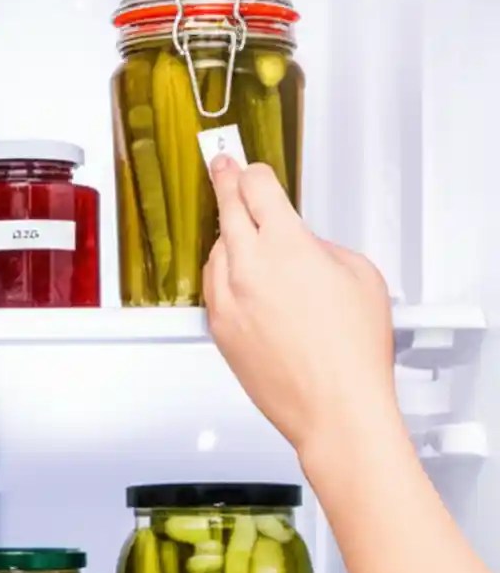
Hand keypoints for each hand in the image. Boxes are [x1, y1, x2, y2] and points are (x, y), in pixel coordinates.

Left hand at [203, 157, 398, 454]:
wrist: (333, 405)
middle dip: (225, 184)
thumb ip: (320, 247)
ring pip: (218, 250)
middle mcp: (248, 266)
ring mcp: (227, 297)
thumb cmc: (353, 350)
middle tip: (220, 168)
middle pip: (228, 210)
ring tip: (247, 237)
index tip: (246, 166)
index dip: (252, 173)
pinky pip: (212, 285)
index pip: (257, 189)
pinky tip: (240, 278)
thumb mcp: (359, 275)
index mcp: (287, 245)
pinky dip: (224, 274)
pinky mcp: (217, 326)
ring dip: (230, 238)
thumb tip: (299, 244)